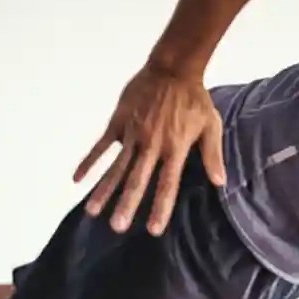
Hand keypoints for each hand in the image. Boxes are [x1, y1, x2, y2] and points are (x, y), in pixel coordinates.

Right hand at [74, 64, 225, 235]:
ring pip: (116, 167)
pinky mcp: (119, 122)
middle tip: (117, 227)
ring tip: (93, 211)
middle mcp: (152, 145)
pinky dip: (89, 162)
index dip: (160, 207)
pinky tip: (78, 179)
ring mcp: (133, 134)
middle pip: (137, 180)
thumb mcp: (210, 126)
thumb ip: (212, 156)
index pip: (167, 184)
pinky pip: (101, 146)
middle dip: (126, 204)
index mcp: (175, 149)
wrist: (173, 68)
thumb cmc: (194, 99)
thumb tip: (221, 183)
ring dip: (104, 190)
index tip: (153, 229)